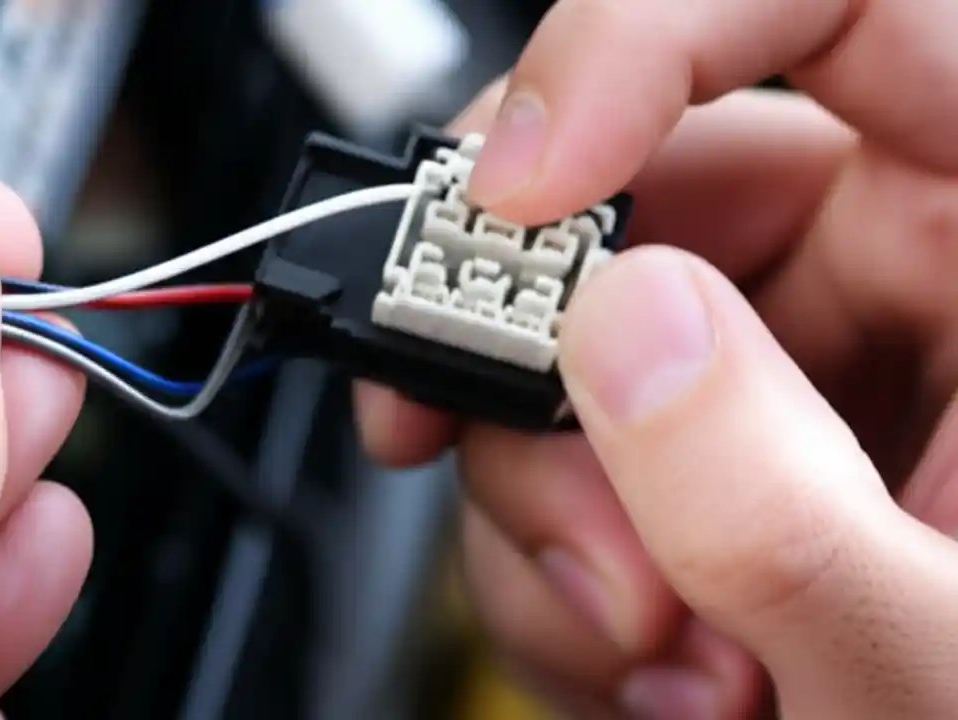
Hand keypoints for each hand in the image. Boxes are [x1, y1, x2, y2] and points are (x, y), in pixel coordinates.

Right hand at [357, 3, 957, 717]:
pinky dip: (547, 567)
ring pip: (558, 354)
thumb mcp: (942, 671)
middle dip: (538, 368)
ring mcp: (771, 377)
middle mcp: (879, 287)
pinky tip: (641, 657)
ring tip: (644, 645)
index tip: (527, 186)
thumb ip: (782, 508)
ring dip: (544, 510)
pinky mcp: (691, 463)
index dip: (651, 41)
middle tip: (547, 503)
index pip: (840, 11)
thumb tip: (622, 329)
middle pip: (632, 210)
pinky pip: (549, 458)